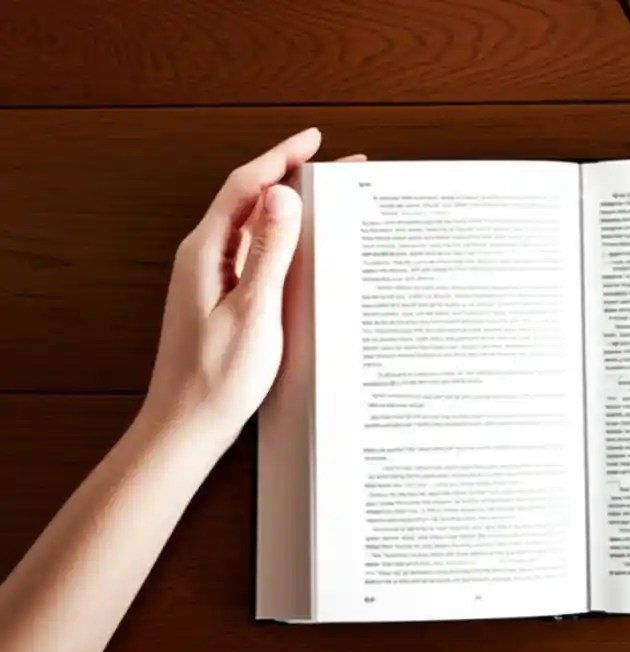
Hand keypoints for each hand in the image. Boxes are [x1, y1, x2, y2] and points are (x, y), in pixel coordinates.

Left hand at [142, 128, 324, 441]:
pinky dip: (282, 240)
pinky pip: (253, 253)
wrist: (185, 425)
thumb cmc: (216, 379)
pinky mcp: (220, 297)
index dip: (281, 156)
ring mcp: (210, 277)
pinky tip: (305, 248)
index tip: (313, 140)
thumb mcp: (253, 311)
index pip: (246, 185)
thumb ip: (268, 251)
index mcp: (205, 251)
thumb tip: (282, 195)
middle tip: (334, 168)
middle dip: (291, 176)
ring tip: (328, 199)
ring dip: (289, 207)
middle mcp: (203, 257)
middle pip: (250, 199)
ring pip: (253, 225)